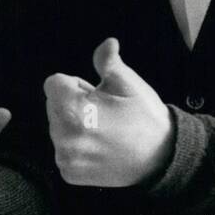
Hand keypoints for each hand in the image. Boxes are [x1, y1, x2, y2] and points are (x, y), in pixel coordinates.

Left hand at [44, 38, 174, 187]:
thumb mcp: (126, 82)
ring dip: (72, 125)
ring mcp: (65, 156)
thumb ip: (107, 60)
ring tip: (103, 130)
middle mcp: (63, 135)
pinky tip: (99, 147)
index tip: (95, 95)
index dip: (75, 85)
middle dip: (71, 104)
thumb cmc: (143, 115)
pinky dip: (76, 147)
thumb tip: (107, 42)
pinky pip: (63, 150)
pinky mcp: (69, 172)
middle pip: (53, 105)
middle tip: (102, 113)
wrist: (162, 156)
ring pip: (57, 128)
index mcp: (72, 108)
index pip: (53, 84)